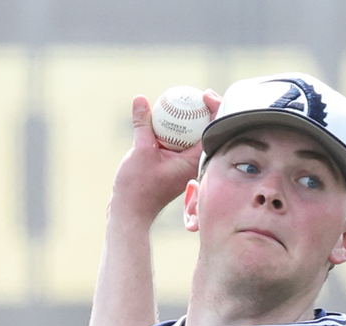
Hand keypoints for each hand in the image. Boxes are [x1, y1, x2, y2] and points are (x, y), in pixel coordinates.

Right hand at [111, 91, 219, 227]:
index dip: (215, 109)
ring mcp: (183, 167)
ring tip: (187, 101)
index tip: (205, 95)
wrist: (130, 212)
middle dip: (206, 112)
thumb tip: (140, 99)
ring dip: (191, 121)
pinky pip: (179, 145)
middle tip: (200, 94)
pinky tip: (167, 118)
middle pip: (206, 133)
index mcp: (193, 162)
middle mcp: (192, 165)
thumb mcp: (140, 151)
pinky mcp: (173, 168)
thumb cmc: (137, 188)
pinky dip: (176, 131)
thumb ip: (142, 124)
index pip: (212, 131)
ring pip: (193, 139)